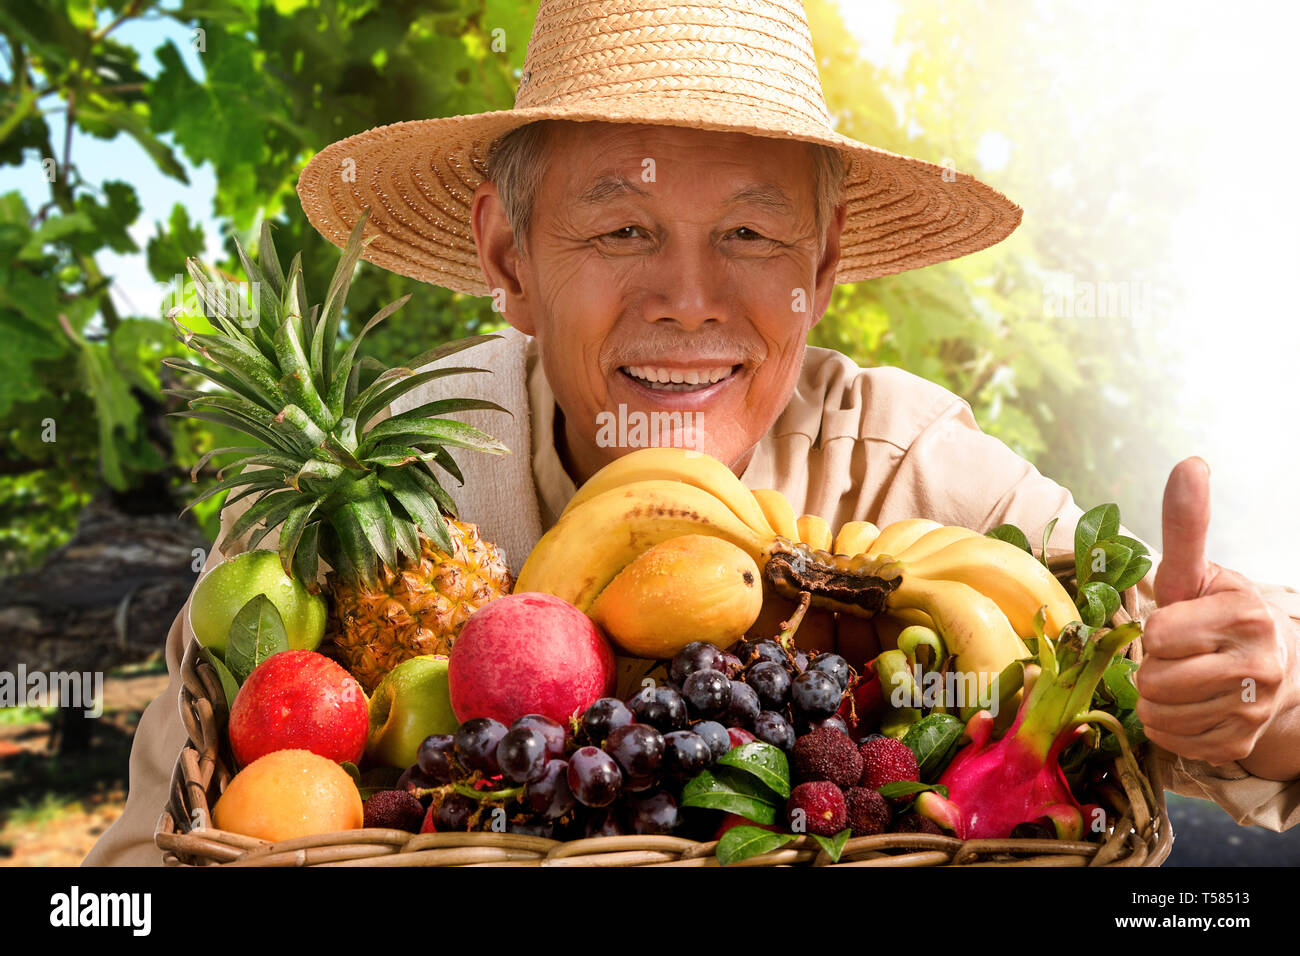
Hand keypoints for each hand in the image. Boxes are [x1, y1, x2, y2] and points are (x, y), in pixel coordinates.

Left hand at [1135, 457, 1299, 771]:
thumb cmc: (1218, 613)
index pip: (1159, 634)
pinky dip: (1167, 727)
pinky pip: (1171, 741)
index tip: (1177, 625)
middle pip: (1155, 679)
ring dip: (1155, 699)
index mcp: (1245, 613)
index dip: (1156, 630)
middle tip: (1176, 656)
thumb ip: (1186, 525)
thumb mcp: (1199, 572)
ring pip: (1159, 714)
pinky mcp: (1240, 743)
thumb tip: (1189, 463)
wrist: (1274, 668)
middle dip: (1152, 666)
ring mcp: (1254, 708)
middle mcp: (1259, 663)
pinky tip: (1189, 706)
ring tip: (1180, 679)